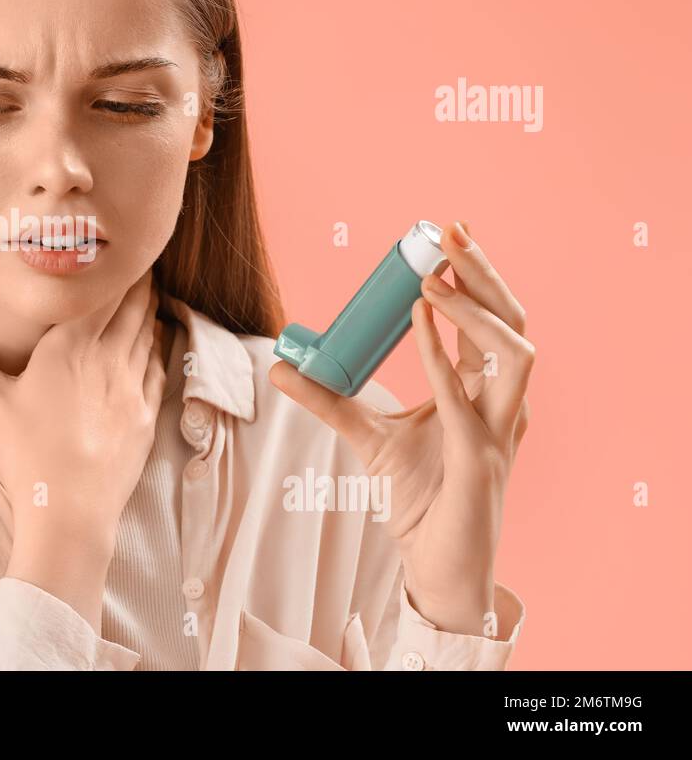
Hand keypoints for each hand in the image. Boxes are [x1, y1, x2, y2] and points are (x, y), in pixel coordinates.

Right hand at [0, 269, 166, 545]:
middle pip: (134, 306)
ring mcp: (134, 388)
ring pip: (149, 334)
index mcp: (71, 347)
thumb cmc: (24, 456)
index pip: (103, 292)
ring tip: (147, 293)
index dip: (113, 269)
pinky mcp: (147, 415)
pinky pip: (158, 367)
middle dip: (137, 282)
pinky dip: (157, 346)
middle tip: (138, 262)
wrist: (69, 515)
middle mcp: (110, 359)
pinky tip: (154, 342)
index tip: (115, 252)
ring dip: (148, 310)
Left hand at [268, 221, 533, 636]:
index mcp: (486, 392)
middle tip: (450, 232)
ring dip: (475, 310)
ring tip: (432, 280)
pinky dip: (444, 358)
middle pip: (513, 322)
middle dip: (485, 273)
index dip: (476, 275)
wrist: (437, 563)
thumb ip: (330, 399)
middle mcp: (504, 406)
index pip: (492, 320)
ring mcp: (501, 433)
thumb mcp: (368, 437)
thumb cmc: (420, 498)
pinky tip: (421, 322)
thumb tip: (282, 366)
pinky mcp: (481, 462)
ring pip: (514, 354)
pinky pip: (468, 402)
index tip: (445, 234)